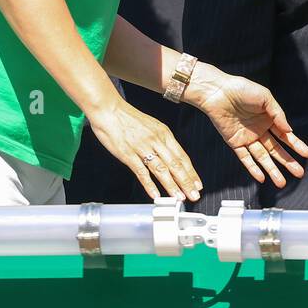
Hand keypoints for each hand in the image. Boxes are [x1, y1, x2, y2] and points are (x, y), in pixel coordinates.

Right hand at [86, 98, 202, 201]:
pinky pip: (141, 171)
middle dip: (186, 182)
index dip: (191, 172)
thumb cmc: (129, 118)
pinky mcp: (128, 154)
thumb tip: (172, 156)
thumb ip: (162, 141)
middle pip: (175, 165)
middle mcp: (156, 141)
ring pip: (161, 169)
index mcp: (164, 134)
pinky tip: (156, 194)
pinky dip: (149, 184)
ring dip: (172, 185)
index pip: (182, 156)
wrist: (109, 110)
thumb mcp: (152, 126)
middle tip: (194, 195)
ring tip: (179, 197)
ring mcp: (142, 148)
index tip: (198, 184)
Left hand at [185, 62, 307, 186]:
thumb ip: (278, 114)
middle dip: (287, 162)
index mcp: (269, 119)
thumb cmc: (241, 89)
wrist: (217, 91)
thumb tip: (289, 130)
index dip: (296, 145)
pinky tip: (262, 177)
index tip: (306, 154)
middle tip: (299, 173)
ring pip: (262, 157)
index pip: (285, 136)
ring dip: (272, 169)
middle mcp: (259, 130)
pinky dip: (253, 168)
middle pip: (276, 150)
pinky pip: (245, 157)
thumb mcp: (265, 97)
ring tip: (282, 182)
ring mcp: (247, 137)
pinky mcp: (234, 142)